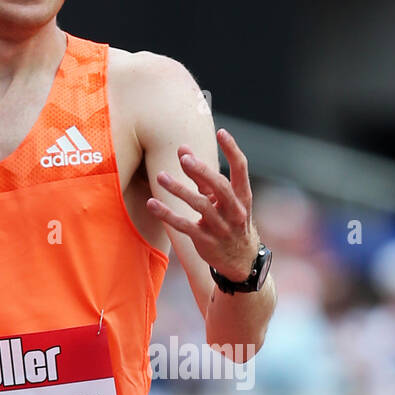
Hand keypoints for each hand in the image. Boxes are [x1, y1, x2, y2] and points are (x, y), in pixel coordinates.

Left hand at [146, 128, 258, 279]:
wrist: (241, 262)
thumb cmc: (229, 221)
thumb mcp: (223, 200)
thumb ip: (202, 177)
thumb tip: (183, 150)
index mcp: (243, 196)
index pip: (241, 169)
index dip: (233, 150)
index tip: (221, 132)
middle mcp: (235, 211)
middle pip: (220, 187)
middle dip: (203, 171)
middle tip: (185, 158)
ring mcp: (221, 227)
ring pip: (201, 206)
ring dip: (180, 190)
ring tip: (160, 176)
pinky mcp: (206, 241)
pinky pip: (184, 226)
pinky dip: (167, 215)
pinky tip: (151, 203)